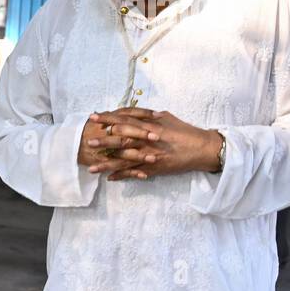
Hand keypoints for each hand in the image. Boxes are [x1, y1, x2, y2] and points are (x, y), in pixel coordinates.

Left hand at [84, 107, 221, 180]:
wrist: (202, 149)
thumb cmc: (184, 131)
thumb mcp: (166, 118)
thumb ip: (147, 116)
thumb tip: (132, 112)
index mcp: (149, 125)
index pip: (124, 120)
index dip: (108, 118)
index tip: (94, 118)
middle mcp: (147, 140)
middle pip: (121, 140)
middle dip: (103, 141)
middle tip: (87, 142)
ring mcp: (150, 156)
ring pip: (124, 160)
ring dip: (106, 164)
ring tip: (91, 168)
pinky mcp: (153, 169)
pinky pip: (134, 173)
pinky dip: (121, 176)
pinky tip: (109, 178)